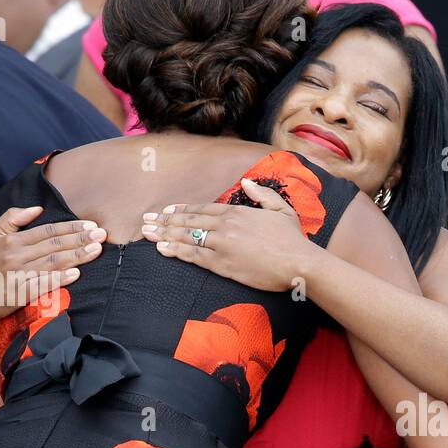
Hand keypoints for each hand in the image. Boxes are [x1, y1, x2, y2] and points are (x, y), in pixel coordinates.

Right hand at [0, 205, 104, 325]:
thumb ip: (13, 218)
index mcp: (12, 240)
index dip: (70, 228)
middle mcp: (15, 256)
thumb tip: (37, 208)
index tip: (91, 226)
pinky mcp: (19, 294)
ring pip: (52, 263)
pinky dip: (59, 279)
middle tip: (101, 235)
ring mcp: (18, 275)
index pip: (47, 231)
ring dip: (77, 256)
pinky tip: (75, 274)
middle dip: (80, 239)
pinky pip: (42, 285)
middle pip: (54, 246)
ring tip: (96, 250)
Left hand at [142, 179, 313, 291]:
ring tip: (147, 234)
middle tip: (147, 220)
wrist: (300, 263)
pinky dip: (177, 251)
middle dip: (165, 220)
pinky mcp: (224, 264)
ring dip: (164, 235)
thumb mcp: (281, 209)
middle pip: (189, 221)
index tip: (167, 211)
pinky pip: (194, 256)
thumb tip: (246, 183)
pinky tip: (163, 249)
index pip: (203, 209)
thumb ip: (262, 194)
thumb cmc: (294, 240)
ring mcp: (223, 245)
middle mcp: (226, 226)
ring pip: (187, 237)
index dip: (182, 210)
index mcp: (238, 212)